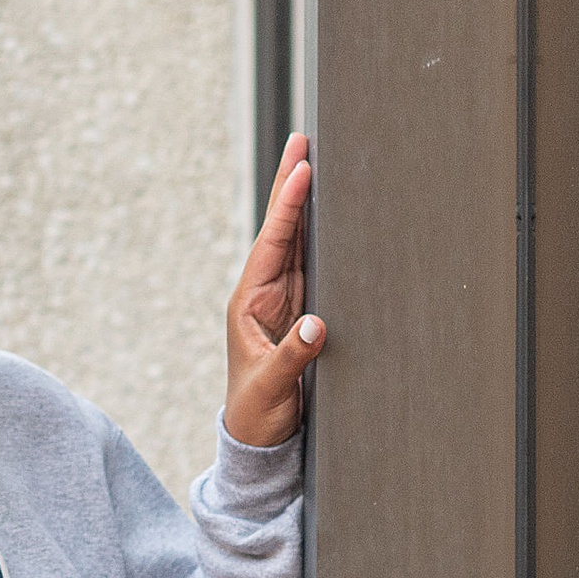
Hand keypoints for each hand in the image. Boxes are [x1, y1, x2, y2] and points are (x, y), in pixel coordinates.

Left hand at [225, 133, 326, 448]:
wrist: (257, 438)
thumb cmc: (256, 413)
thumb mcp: (271, 388)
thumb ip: (293, 359)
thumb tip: (318, 327)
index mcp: (249, 303)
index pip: (272, 244)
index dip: (287, 207)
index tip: (301, 170)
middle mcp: (264, 293)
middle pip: (280, 228)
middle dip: (290, 185)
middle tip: (301, 139)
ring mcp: (283, 299)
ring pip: (295, 239)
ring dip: (304, 201)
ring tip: (312, 159)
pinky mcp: (300, 311)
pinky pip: (310, 262)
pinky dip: (318, 232)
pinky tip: (329, 210)